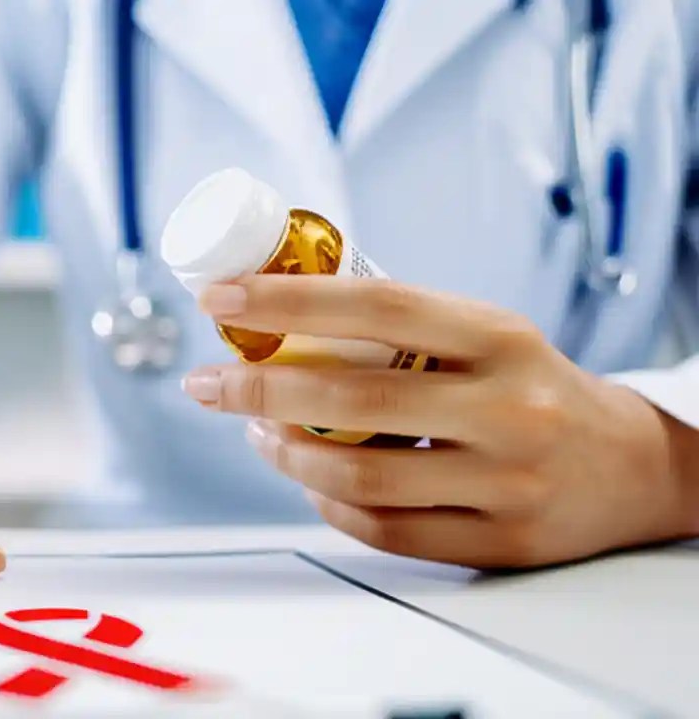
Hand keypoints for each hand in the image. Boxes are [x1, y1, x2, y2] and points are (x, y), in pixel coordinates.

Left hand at [183, 275, 698, 567]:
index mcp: (500, 337)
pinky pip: (385, 531)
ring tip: (258, 431)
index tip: (220, 299)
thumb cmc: (533, 386)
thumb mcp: (487, 334)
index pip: (377, 306)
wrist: (632, 466)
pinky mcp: (502, 542)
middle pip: (354, 400)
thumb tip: (275, 313)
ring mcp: (508, 482)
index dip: (287, 301)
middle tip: (208, 383)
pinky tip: (309, 480)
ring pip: (360, 477)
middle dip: (260, 388)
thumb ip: (401, 328)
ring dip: (286, 455)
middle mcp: (511, 408)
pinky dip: (328, 504)